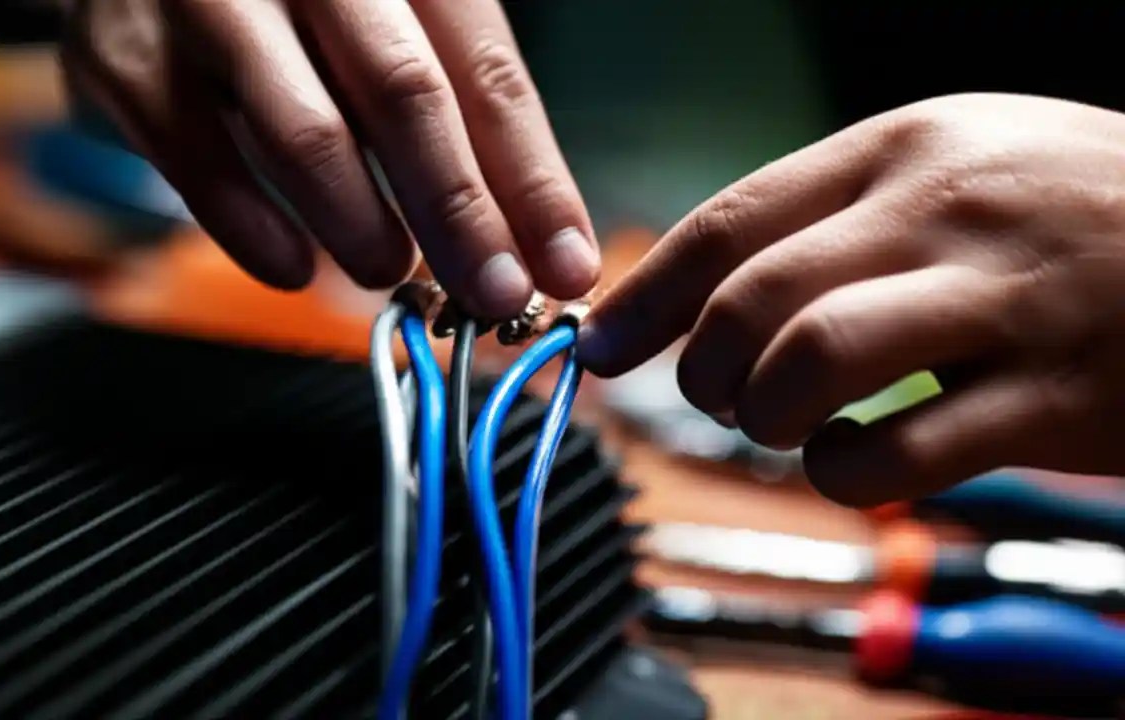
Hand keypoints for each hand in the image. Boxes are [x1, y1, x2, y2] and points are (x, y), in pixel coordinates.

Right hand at [60, 0, 597, 317]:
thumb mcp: (395, 16)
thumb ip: (458, 108)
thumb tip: (534, 236)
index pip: (485, 73)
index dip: (532, 181)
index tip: (565, 265)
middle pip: (405, 98)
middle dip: (462, 217)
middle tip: (495, 296)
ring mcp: (208, 3)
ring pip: (306, 135)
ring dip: (364, 228)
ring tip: (390, 272)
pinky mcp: (127, 58)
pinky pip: (200, 165)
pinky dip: (256, 235)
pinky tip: (296, 269)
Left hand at [581, 93, 1124, 505]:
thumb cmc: (1070, 210)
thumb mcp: (954, 163)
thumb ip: (833, 215)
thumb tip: (702, 291)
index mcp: (903, 149)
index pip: (731, 224)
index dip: (645, 298)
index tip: (601, 347)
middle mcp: (943, 214)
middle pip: (752, 301)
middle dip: (700, 369)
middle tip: (715, 393)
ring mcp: (1003, 304)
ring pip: (811, 364)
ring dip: (764, 416)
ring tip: (784, 423)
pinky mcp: (1054, 399)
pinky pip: (898, 455)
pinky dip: (844, 475)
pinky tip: (854, 461)